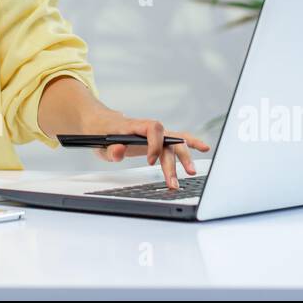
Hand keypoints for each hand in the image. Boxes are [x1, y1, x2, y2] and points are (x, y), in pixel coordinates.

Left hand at [80, 110, 211, 190]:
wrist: (99, 122)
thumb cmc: (99, 132)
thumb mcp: (99, 143)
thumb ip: (110, 149)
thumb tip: (119, 151)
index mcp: (134, 126)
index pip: (152, 129)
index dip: (155, 144)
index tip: (150, 161)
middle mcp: (147, 129)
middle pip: (167, 139)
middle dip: (173, 159)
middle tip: (174, 180)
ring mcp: (153, 134)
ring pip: (174, 142)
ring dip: (183, 158)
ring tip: (191, 173)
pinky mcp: (156, 140)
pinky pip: (175, 140)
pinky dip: (189, 143)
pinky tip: (203, 148)